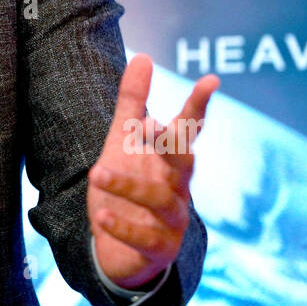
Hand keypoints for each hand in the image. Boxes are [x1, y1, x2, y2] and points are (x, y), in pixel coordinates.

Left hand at [88, 53, 217, 289]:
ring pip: (161, 201)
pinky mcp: (158, 248)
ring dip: (129, 186)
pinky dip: (124, 228)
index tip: (210, 80)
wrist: (120, 248)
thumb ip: (133, 103)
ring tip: (95, 173)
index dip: (199, 106)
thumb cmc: (127, 186)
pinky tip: (101, 217)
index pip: (189, 130)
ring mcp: (172, 220)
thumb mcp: (123, 142)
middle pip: (184, 163)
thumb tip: (143, 57)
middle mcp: (178, 187)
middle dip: (171, 144)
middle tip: (149, 126)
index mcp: (170, 160)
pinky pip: (146, 239)